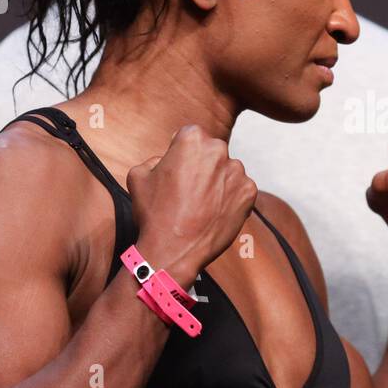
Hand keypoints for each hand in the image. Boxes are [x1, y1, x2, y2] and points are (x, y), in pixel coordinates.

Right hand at [126, 125, 256, 275]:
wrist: (174, 250)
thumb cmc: (154, 213)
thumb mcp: (138, 176)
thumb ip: (154, 158)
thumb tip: (166, 160)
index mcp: (192, 139)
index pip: (190, 137)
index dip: (183, 154)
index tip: (179, 170)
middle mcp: (218, 149)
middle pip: (212, 152)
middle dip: (203, 167)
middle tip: (190, 191)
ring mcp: (237, 171)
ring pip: (227, 171)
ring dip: (218, 183)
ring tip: (202, 206)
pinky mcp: (249, 192)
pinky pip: (241, 190)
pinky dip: (231, 199)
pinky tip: (214, 213)